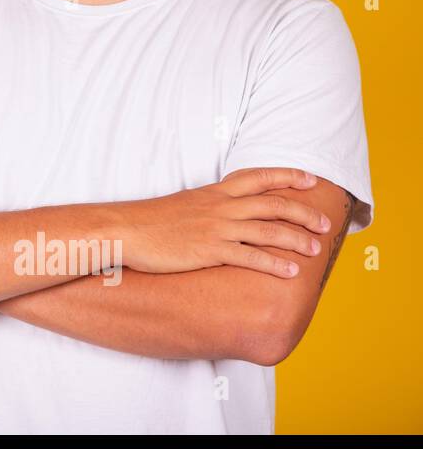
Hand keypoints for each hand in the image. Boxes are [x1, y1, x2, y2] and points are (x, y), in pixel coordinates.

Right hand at [115, 167, 331, 277]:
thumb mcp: (182, 204)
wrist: (124, 229)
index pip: (258, 177)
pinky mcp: (209, 251)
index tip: (310, 179)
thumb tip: (220, 213)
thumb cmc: (148, 220)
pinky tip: (290, 272)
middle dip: (303, 212)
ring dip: (297, 239)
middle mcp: (220, 207)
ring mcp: (216, 229)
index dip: (288, 176)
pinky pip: (250, 257)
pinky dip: (274, 264)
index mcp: (214, 192)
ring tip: (315, 249)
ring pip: (268, 230)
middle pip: (273, 204)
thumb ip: (206, 206)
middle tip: (324, 222)